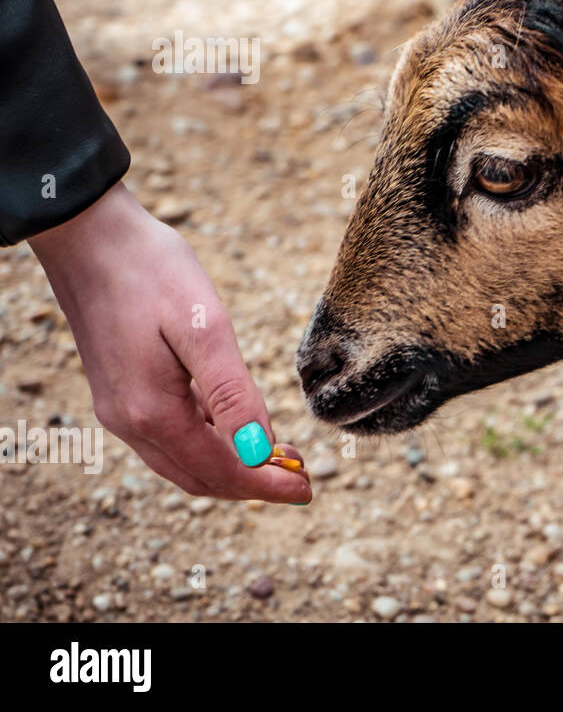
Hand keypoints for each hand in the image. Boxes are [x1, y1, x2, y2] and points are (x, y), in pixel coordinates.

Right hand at [28, 182, 311, 502]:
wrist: (88, 235)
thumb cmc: (151, 271)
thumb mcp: (204, 327)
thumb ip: (233, 393)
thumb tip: (260, 449)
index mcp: (153, 412)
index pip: (221, 471)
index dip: (267, 485)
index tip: (309, 491)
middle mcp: (129, 422)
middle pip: (200, 477)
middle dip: (252, 484)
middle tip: (301, 479)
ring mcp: (118, 408)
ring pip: (181, 462)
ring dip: (230, 467)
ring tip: (277, 457)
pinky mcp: (118, 391)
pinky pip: (167, 438)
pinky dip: (206, 445)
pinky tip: (234, 427)